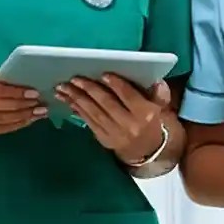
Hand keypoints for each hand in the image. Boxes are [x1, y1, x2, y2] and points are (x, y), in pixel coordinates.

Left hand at [56, 74, 171, 163]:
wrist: (145, 150)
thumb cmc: (150, 121)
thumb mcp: (159, 107)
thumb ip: (159, 95)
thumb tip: (157, 81)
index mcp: (145, 114)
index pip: (129, 96)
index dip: (116, 85)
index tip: (103, 74)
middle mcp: (129, 125)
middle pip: (107, 104)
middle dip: (90, 90)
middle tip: (75, 78)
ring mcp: (115, 134)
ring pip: (94, 113)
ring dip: (77, 99)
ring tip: (64, 88)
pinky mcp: (103, 139)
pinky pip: (89, 122)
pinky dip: (78, 110)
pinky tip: (69, 100)